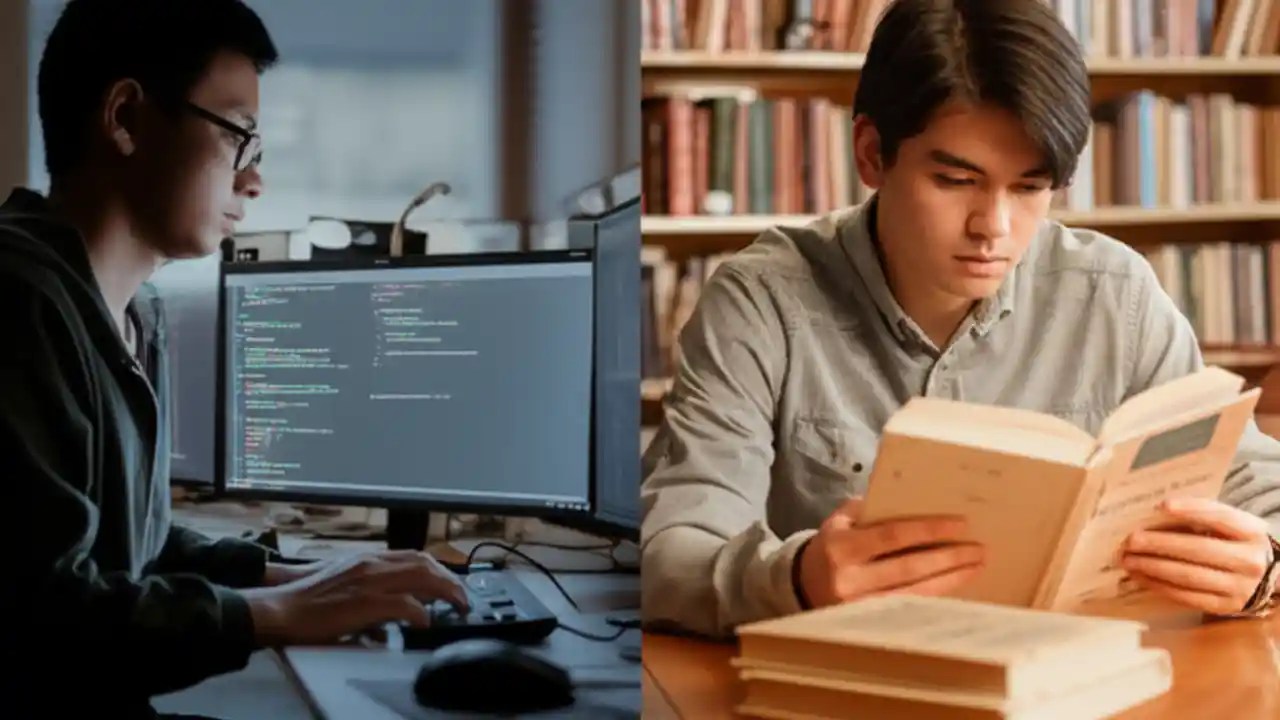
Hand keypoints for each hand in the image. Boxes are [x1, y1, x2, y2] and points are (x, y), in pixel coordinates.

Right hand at [241, 549, 469, 644]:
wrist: (280, 608)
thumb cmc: (307, 601)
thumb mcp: (344, 585)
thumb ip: (370, 589)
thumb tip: (391, 613)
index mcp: (367, 559)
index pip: (414, 556)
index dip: (438, 570)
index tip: (451, 584)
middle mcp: (372, 563)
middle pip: (424, 563)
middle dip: (449, 580)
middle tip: (462, 599)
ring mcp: (369, 581)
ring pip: (422, 577)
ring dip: (445, 592)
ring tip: (456, 607)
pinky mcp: (365, 602)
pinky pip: (404, 604)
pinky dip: (420, 612)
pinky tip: (426, 622)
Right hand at [796, 496, 984, 608]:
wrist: (800, 585)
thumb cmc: (830, 546)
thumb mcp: (839, 522)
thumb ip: (869, 509)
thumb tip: (912, 499)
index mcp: (842, 548)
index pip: (892, 536)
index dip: (928, 530)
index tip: (960, 524)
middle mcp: (850, 579)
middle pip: (909, 567)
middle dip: (948, 557)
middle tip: (979, 548)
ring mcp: (860, 606)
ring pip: (915, 592)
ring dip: (950, 578)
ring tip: (976, 565)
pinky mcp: (870, 623)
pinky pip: (911, 607)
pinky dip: (936, 594)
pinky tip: (955, 582)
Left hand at [1121, 497, 1272, 615]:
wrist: (1263, 579)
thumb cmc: (1234, 544)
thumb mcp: (1231, 526)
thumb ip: (1204, 516)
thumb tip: (1156, 514)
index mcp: (1251, 532)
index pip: (1220, 517)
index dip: (1191, 510)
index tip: (1161, 506)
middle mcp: (1249, 561)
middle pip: (1198, 549)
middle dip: (1159, 544)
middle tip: (1129, 540)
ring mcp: (1239, 587)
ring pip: (1188, 576)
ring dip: (1152, 567)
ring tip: (1127, 560)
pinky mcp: (1225, 606)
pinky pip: (1186, 596)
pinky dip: (1159, 585)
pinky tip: (1140, 576)